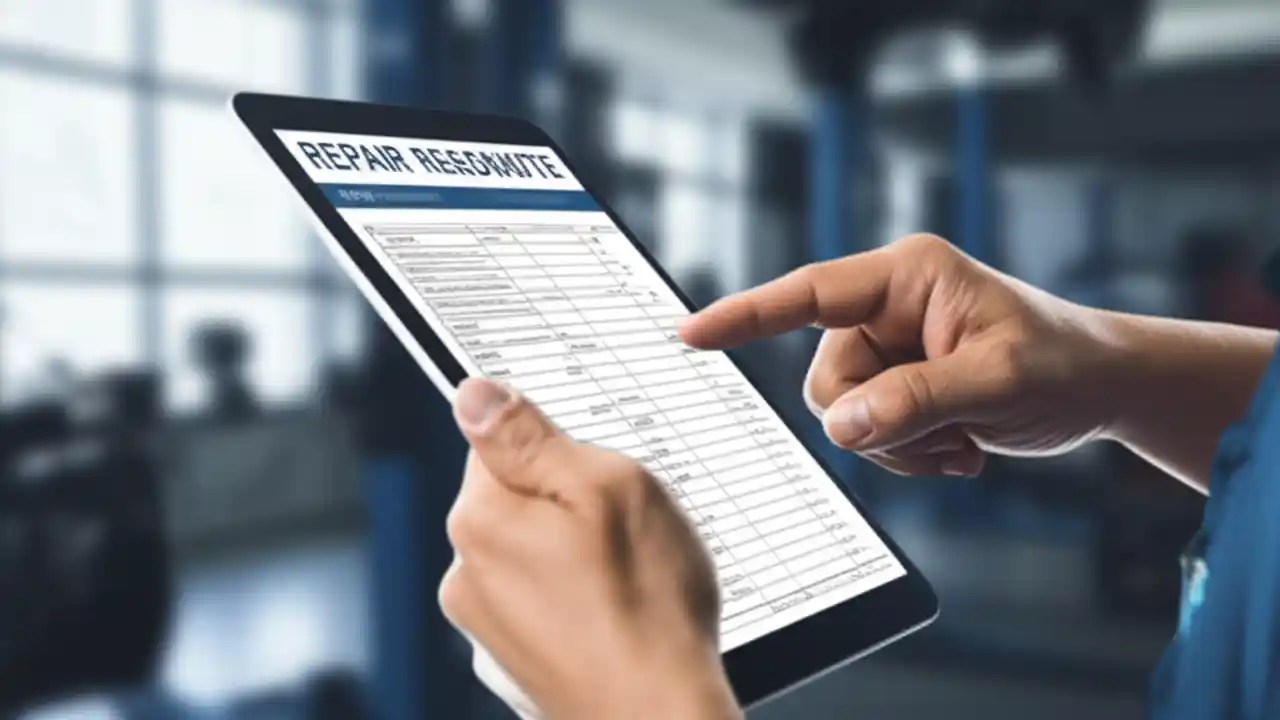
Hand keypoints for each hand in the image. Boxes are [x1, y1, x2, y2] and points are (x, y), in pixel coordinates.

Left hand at [440, 378, 741, 719]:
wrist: (659, 719)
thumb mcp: (607, 487)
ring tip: (629, 575)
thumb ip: (531, 436)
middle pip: (517, 497)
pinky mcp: (515, 659)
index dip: (556, 443)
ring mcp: (488, 624)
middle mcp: (468, 573)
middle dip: (571, 499)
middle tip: (625, 524)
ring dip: (578, 550)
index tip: (594, 466)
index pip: (498, 440)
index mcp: (480, 518)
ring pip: (536, 549)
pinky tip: (619, 611)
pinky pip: (546, 599)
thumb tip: (474, 394)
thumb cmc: (647, 609)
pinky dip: (579, 596)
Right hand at [681, 233, 1277, 489]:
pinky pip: (865, 430)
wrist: (1098, 389)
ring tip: (961, 443)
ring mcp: (889, 346)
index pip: (810, 293)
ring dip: (897, 444)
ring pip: (843, 413)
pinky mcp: (896, 382)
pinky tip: (960, 446)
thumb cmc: (1062, 364)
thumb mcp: (998, 382)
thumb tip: (841, 426)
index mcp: (907, 277)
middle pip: (827, 377)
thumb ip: (917, 400)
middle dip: (877, 421)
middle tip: (944, 438)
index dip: (746, 315)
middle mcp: (887, 306)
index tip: (690, 334)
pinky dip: (907, 452)